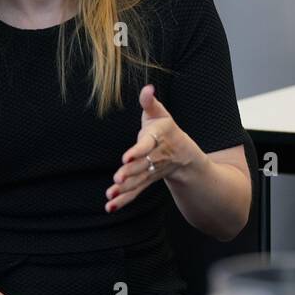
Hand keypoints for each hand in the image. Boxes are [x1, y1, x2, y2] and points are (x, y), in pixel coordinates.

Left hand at [104, 85, 192, 212]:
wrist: (184, 155)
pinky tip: (110, 207)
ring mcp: (151, 171)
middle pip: (142, 166)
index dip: (137, 151)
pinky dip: (124, 200)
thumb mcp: (161, 114)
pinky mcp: (146, 181)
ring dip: (125, 189)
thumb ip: (150, 102)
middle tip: (117, 179)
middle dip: (130, 173)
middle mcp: (155, 157)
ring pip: (138, 181)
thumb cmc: (167, 130)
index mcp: (157, 139)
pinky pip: (136, 191)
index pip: (146, 145)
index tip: (126, 158)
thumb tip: (147, 88)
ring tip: (111, 196)